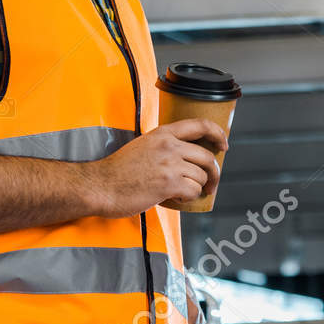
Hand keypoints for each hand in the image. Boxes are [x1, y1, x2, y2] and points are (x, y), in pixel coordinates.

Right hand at [85, 117, 228, 216]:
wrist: (99, 185)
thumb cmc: (118, 171)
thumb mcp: (142, 146)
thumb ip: (163, 147)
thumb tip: (184, 158)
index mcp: (163, 133)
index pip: (200, 125)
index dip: (218, 134)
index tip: (224, 145)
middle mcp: (169, 145)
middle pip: (207, 157)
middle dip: (214, 173)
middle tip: (211, 184)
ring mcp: (170, 164)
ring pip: (201, 176)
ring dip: (198, 188)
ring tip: (185, 193)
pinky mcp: (168, 183)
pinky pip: (193, 191)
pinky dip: (190, 198)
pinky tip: (179, 199)